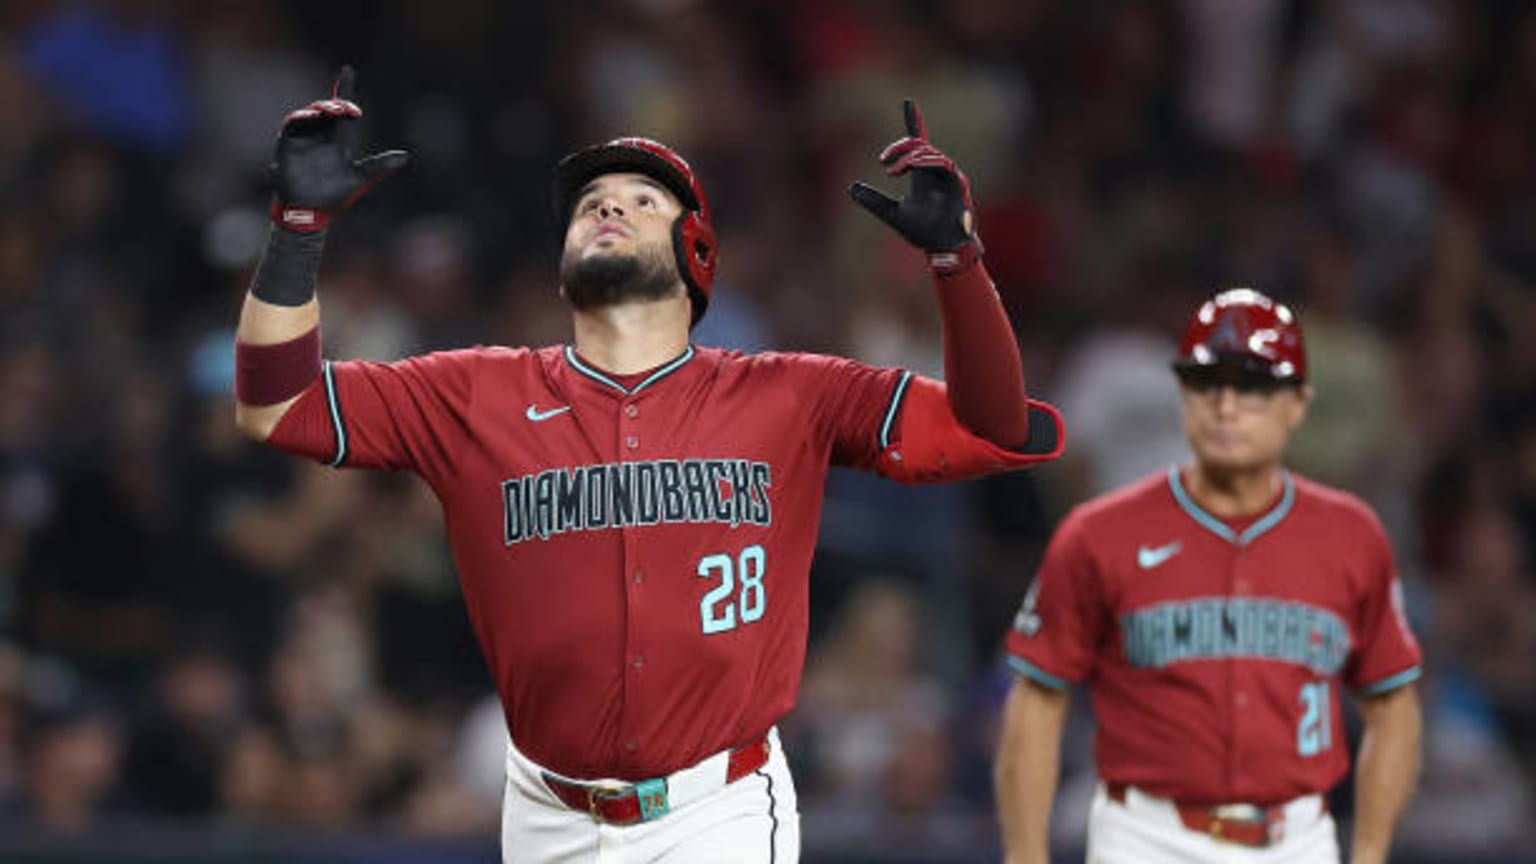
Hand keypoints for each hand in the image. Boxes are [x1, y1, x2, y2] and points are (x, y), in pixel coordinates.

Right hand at [269, 66, 408, 231]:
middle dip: (337, 103)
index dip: (345, 89)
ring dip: (320, 110)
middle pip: (326, 109)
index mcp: (337, 139)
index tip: (348, 70)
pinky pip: (292, 126)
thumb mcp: (361, 179)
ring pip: (309, 114)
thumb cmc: (334, 196)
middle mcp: (320, 134)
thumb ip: (380, 166)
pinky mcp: (288, 145)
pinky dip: (301, 119)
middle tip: (349, 106)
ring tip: (334, 110)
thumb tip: (406, 156)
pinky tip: (312, 117)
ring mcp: (303, 139)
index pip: (342, 110)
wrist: (313, 212)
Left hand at [850, 99, 981, 272]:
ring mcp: (949, 177)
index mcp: (922, 174)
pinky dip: (927, 162)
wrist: (941, 250)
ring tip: (893, 170)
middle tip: (884, 162)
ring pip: (930, 153)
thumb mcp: (892, 214)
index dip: (913, 121)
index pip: (918, 141)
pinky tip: (912, 166)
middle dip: (901, 147)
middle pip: (919, 144)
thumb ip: (874, 201)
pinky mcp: (958, 185)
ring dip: (910, 157)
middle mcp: (936, 172)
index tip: (908, 102)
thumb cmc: (922, 232)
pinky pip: (944, 165)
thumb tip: (852, 188)